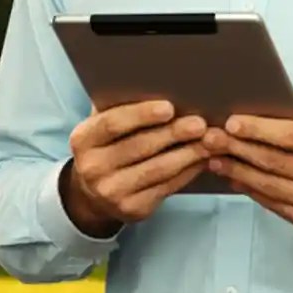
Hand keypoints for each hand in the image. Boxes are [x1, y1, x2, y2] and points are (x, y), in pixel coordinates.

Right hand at [61, 100, 209, 237]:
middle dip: (173, 134)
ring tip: (208, 141)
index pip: (112, 123)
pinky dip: (188, 172)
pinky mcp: (133, 209)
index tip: (169, 107)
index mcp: (83, 139)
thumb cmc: (106, 147)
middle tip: (200, 123)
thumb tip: (156, 82)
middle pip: (140, 147)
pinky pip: (166, 187)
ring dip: (188, 154)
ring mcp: (112, 192)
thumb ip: (118, 107)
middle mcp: (92, 168)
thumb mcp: (101, 126)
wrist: (92, 194)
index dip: (141, 114)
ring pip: (158, 170)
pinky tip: (202, 160)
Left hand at [203, 93, 292, 249]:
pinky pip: (273, 204)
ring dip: (237, 170)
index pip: (290, 137)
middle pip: (273, 161)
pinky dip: (250, 189)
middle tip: (210, 137)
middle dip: (238, 148)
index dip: (258, 130)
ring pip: (268, 184)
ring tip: (213, 157)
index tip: (232, 122)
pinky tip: (233, 176)